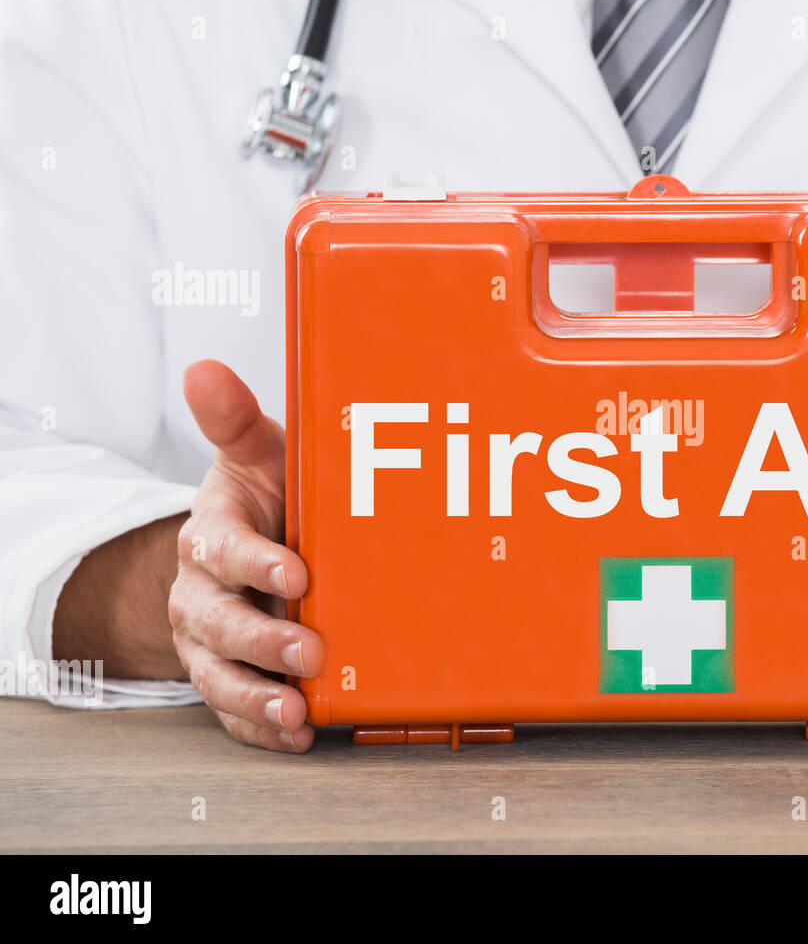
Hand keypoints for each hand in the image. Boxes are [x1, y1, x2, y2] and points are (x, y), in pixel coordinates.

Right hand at [168, 360, 321, 751]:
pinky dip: (262, 728)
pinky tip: (299, 734)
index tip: (297, 572)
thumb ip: (234, 420)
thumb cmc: (265, 497)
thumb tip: (205, 369)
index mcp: (210, 534)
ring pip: (220, 676)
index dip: (256, 562)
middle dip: (263, 640)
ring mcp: (213, 641)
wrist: (248, 546)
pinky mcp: (232, 675)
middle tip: (309, 650)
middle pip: (218, 623)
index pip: (222, 549)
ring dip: (257, 697)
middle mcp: (202, 594)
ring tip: (294, 710)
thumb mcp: (256, 454)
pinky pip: (236, 711)